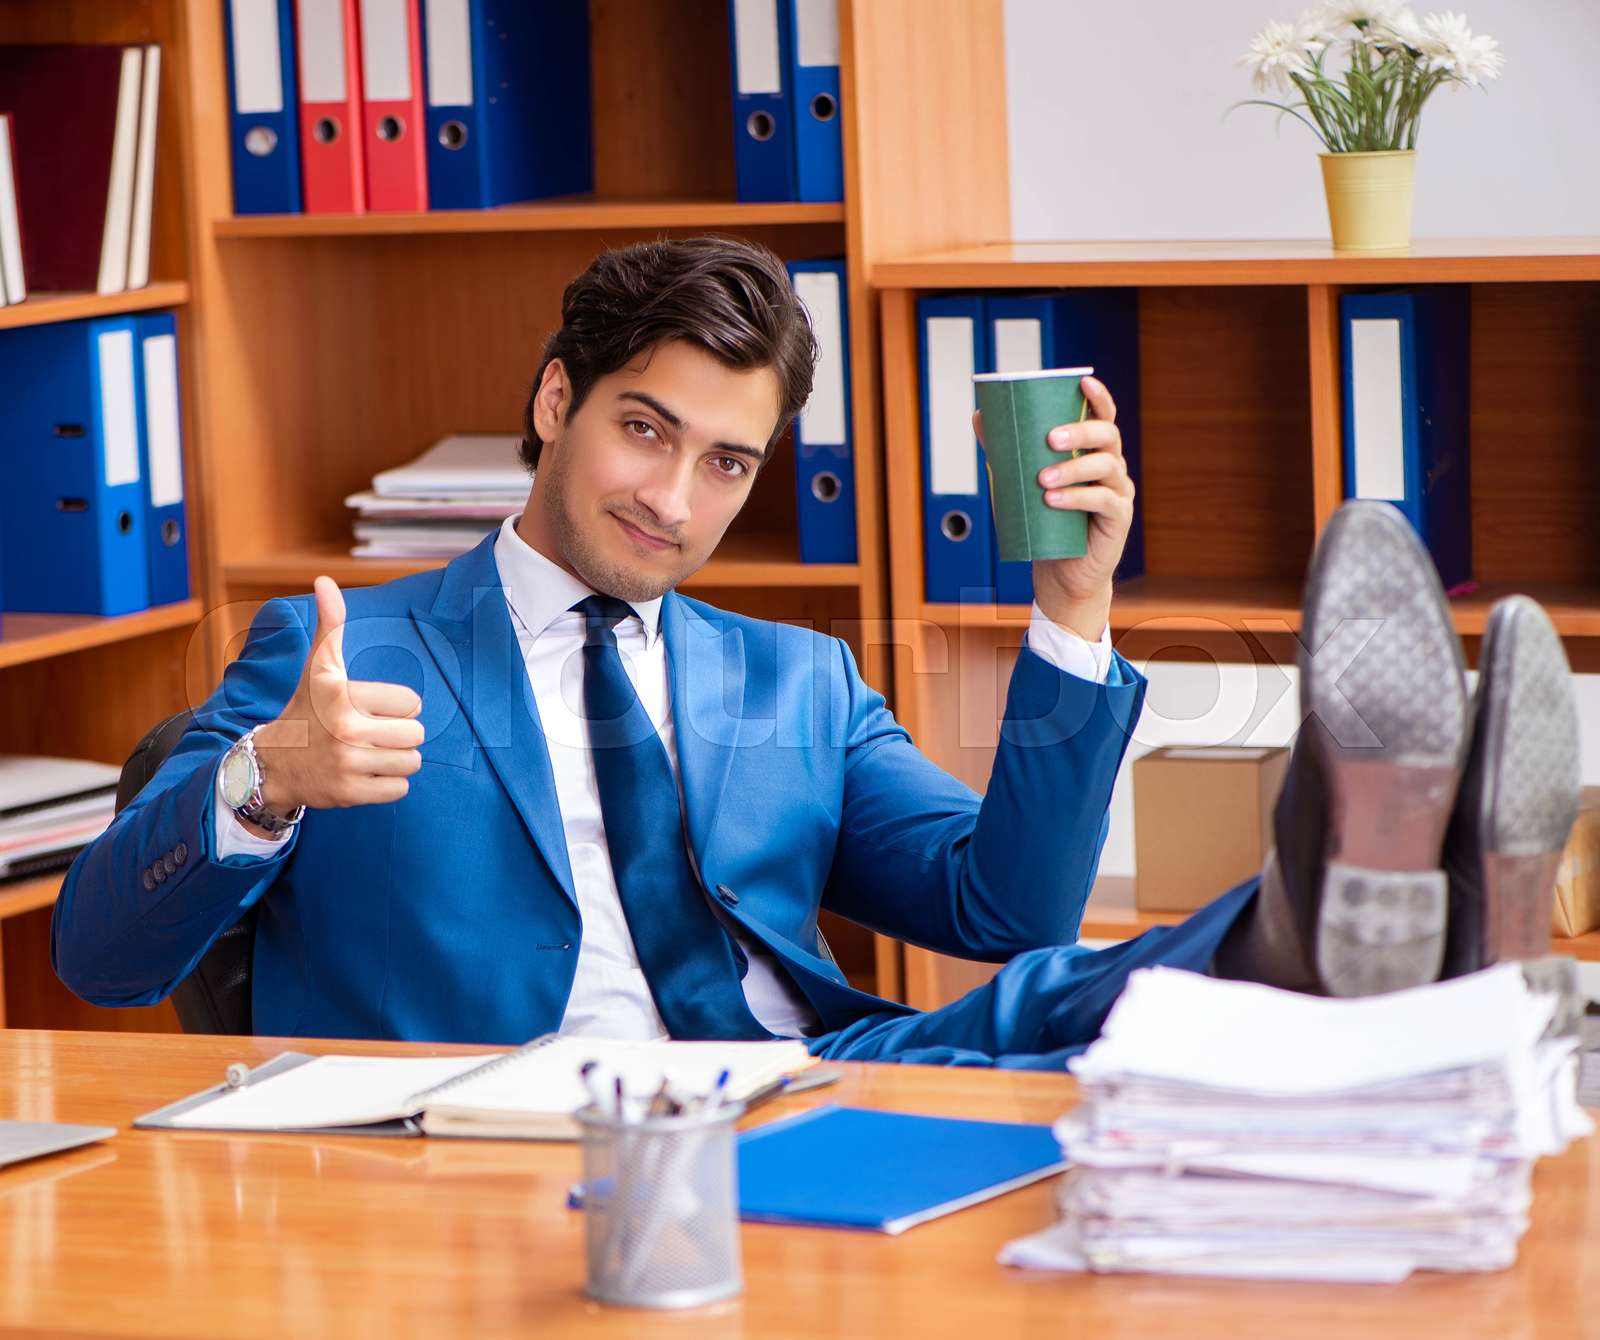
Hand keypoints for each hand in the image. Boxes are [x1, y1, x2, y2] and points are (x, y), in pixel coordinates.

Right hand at [248, 577, 423, 827]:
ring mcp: (347, 764)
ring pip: (411, 762)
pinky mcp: (350, 794)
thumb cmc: (306, 709)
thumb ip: (330, 624)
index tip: (370, 709)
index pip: (412, 703)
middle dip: (399, 735)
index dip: (397, 707)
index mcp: (344, 696)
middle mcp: (345, 730)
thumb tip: (325, 580)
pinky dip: (388, 784)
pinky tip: (364, 774)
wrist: (273, 763)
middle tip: (371, 734)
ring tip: (369, 753)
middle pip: (416, 735)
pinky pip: (400, 789)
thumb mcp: (318, 667)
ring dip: (396, 760)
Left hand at [972, 374, 1133, 641]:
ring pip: (1106, 466)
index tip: (1083, 382)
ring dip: (1073, 468)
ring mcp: (1118, 491)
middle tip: (1048, 438)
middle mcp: (1111, 465)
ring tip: (1042, 479)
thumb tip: (979, 415)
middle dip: (1080, 431)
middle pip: (1108, 436)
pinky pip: (1104, 501)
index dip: (1099, 396)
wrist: (1061, 572)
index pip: (1103, 416)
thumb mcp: (1024, 482)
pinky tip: (1053, 500)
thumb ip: (1007, 449)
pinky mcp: (1118, 518)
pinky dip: (1078, 498)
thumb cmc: (1045, 522)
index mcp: (1093, 450)